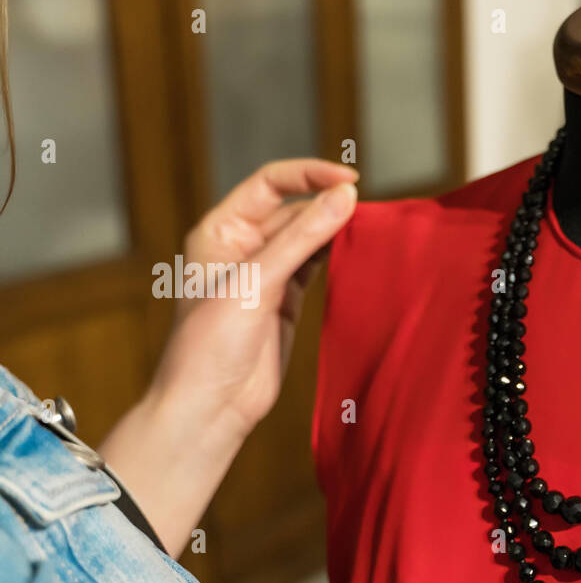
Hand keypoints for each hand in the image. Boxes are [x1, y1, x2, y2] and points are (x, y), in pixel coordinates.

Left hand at [100, 159, 357, 556]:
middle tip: (367, 209)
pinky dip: (336, 259)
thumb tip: (345, 199)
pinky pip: (315, 268)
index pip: (269, 184)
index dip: (309, 175)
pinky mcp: (285, 303)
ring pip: (307, 238)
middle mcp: (240, 248)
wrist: (211, 407)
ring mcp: (264, 276)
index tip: (349, 180)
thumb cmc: (211, 345)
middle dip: (327, 205)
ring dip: (334, 231)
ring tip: (367, 228)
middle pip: (292, 209)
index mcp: (219, 230)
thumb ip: (303, 238)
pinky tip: (356, 254)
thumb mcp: (257, 283)